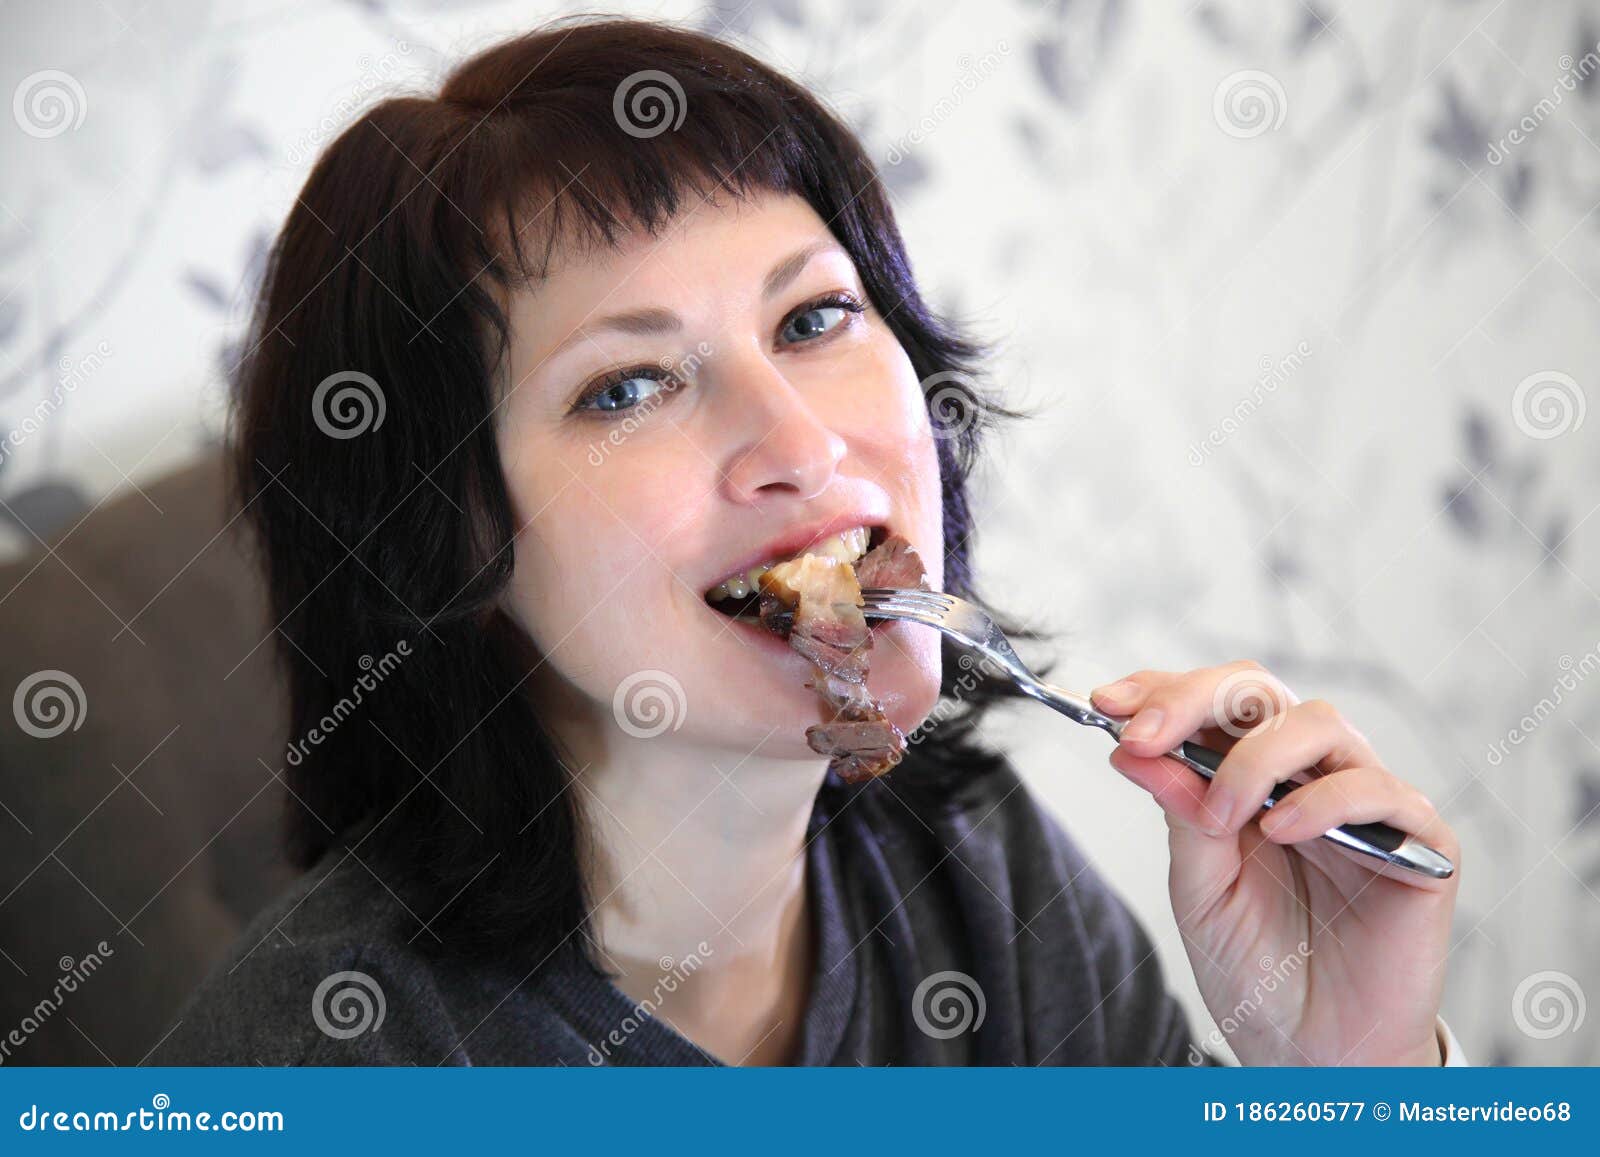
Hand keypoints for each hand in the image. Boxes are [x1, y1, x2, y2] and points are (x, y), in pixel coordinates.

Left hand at [1090, 661, 1459, 1065]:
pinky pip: (1380, 790)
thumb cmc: (1258, 971)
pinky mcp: (1420, 842)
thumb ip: (1180, 813)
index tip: (1106, 701)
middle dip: (1194, 701)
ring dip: (1254, 759)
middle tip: (1144, 736)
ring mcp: (1366, 804)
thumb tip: (1133, 748)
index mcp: (1251, 780)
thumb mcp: (1199, 887)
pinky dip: (1324, 801)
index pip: (1214, 704)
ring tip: (1221, 818)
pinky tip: (1283, 832)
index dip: (1162, 690)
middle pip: (1262, 693)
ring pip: (1320, 723)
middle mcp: (1309, 777)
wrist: (1312, 1054)